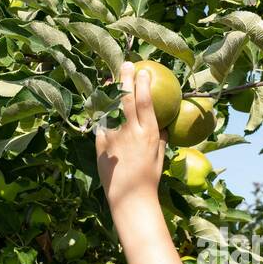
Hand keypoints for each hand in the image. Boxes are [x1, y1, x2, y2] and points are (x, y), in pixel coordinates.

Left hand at [96, 62, 165, 214]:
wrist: (130, 198)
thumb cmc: (148, 179)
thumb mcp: (160, 157)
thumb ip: (159, 139)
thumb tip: (162, 126)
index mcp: (149, 133)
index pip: (145, 101)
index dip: (143, 83)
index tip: (143, 70)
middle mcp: (131, 131)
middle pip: (126, 97)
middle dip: (126, 77)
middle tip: (126, 64)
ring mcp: (114, 137)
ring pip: (110, 107)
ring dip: (111, 91)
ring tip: (111, 81)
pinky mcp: (100, 144)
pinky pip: (101, 124)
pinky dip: (102, 113)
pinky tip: (102, 106)